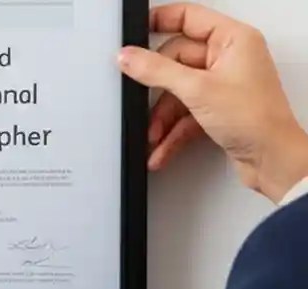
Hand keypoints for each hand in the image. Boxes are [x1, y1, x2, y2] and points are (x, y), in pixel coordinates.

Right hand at [118, 3, 307, 201]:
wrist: (271, 158)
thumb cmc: (255, 118)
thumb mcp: (197, 90)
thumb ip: (157, 71)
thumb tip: (129, 56)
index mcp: (233, 40)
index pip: (189, 17)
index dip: (160, 21)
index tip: (134, 34)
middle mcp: (229, 58)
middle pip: (176, 61)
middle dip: (157, 90)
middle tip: (139, 100)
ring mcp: (223, 83)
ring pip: (178, 91)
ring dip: (163, 117)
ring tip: (153, 136)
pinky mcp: (218, 108)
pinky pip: (185, 113)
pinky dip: (172, 131)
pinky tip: (161, 148)